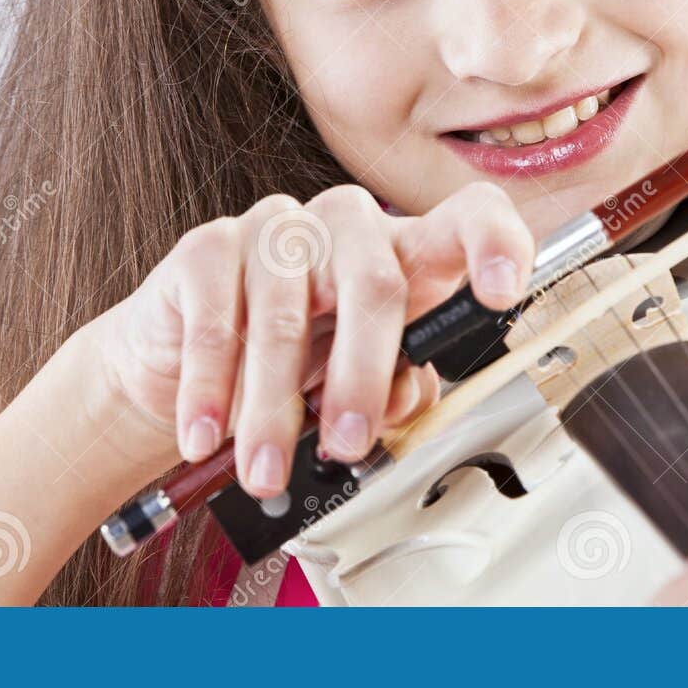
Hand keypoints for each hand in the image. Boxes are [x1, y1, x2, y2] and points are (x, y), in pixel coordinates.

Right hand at [88, 182, 535, 493]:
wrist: (185, 365)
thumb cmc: (296, 368)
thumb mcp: (360, 387)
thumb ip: (396, 388)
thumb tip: (400, 403)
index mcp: (406, 253)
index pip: (469, 219)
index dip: (494, 246)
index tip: (502, 293)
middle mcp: (348, 226)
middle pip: (376, 282)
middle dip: (362, 376)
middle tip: (348, 443)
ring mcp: (277, 227)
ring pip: (286, 314)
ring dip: (273, 406)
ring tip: (265, 468)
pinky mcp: (208, 244)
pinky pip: (215, 319)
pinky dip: (210, 390)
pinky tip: (205, 434)